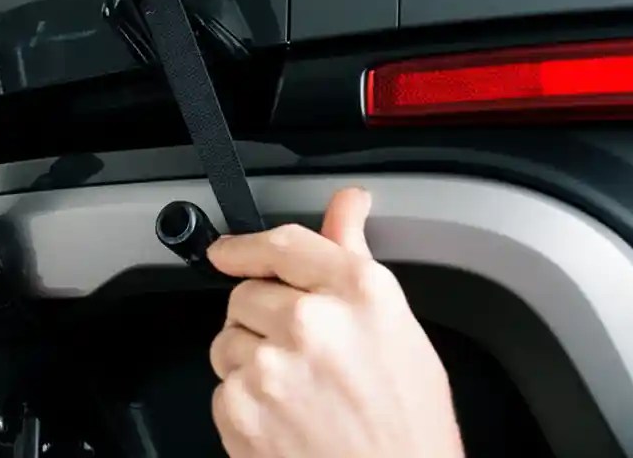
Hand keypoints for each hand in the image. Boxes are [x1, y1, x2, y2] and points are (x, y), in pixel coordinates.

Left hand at [208, 188, 462, 457]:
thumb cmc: (410, 429)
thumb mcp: (400, 332)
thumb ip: (356, 259)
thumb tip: (347, 205)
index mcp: (360, 293)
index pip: (283, 243)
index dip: (248, 245)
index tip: (228, 251)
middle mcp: (312, 322)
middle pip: (246, 293)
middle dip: (262, 318)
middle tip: (299, 354)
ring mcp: (271, 366)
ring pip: (227, 341)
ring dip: (249, 360)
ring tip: (298, 393)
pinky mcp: (240, 408)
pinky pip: (223, 388)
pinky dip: (244, 404)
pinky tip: (285, 420)